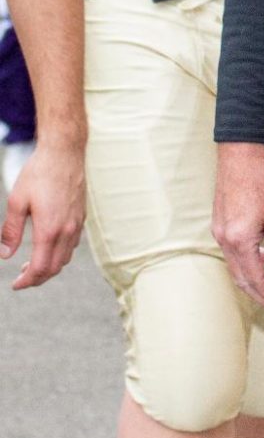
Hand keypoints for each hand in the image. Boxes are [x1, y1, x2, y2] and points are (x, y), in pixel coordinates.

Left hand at [0, 140, 84, 288]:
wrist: (65, 152)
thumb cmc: (39, 173)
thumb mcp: (17, 201)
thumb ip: (10, 231)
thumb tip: (4, 255)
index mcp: (49, 230)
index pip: (40, 268)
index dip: (27, 281)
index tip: (15, 285)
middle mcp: (67, 230)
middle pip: (55, 268)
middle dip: (37, 278)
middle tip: (20, 278)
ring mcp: (77, 223)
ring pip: (66, 258)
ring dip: (50, 267)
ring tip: (32, 264)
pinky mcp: (81, 216)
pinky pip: (73, 244)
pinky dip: (60, 254)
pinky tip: (48, 245)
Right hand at [212, 142, 263, 312]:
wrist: (240, 157)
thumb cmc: (260, 183)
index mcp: (239, 241)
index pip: (254, 280)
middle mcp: (225, 241)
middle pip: (242, 279)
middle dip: (260, 294)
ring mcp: (219, 233)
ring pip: (236, 267)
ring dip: (254, 279)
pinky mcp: (220, 225)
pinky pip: (233, 253)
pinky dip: (247, 263)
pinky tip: (262, 260)